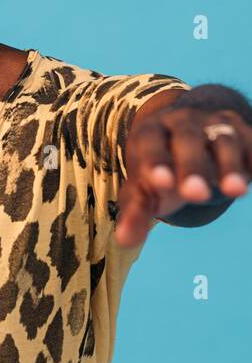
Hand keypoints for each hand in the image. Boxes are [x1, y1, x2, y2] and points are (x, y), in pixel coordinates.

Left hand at [117, 103, 250, 247]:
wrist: (187, 140)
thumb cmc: (161, 171)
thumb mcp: (144, 188)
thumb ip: (135, 212)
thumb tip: (124, 241)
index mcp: (150, 132)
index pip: (150, 144)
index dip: (155, 163)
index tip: (161, 184)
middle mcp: (182, 122)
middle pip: (187, 139)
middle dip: (191, 166)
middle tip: (195, 194)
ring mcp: (215, 124)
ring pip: (223, 139)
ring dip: (229, 165)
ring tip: (234, 192)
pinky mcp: (243, 132)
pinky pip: (251, 143)